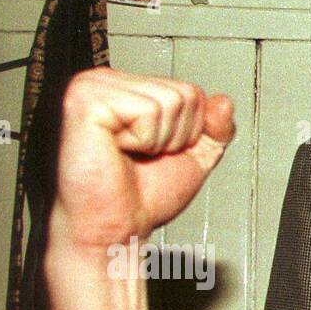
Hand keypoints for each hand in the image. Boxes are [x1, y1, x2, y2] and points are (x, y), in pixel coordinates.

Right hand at [53, 67, 234, 252]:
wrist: (118, 228)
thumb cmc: (143, 197)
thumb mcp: (194, 158)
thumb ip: (215, 130)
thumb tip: (224, 103)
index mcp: (128, 88)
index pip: (192, 92)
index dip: (189, 132)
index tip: (159, 153)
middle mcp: (109, 82)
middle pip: (185, 94)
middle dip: (176, 136)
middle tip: (143, 157)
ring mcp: (93, 87)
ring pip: (170, 101)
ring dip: (159, 141)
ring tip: (130, 154)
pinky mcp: (86, 101)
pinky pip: (147, 111)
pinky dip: (143, 141)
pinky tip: (118, 150)